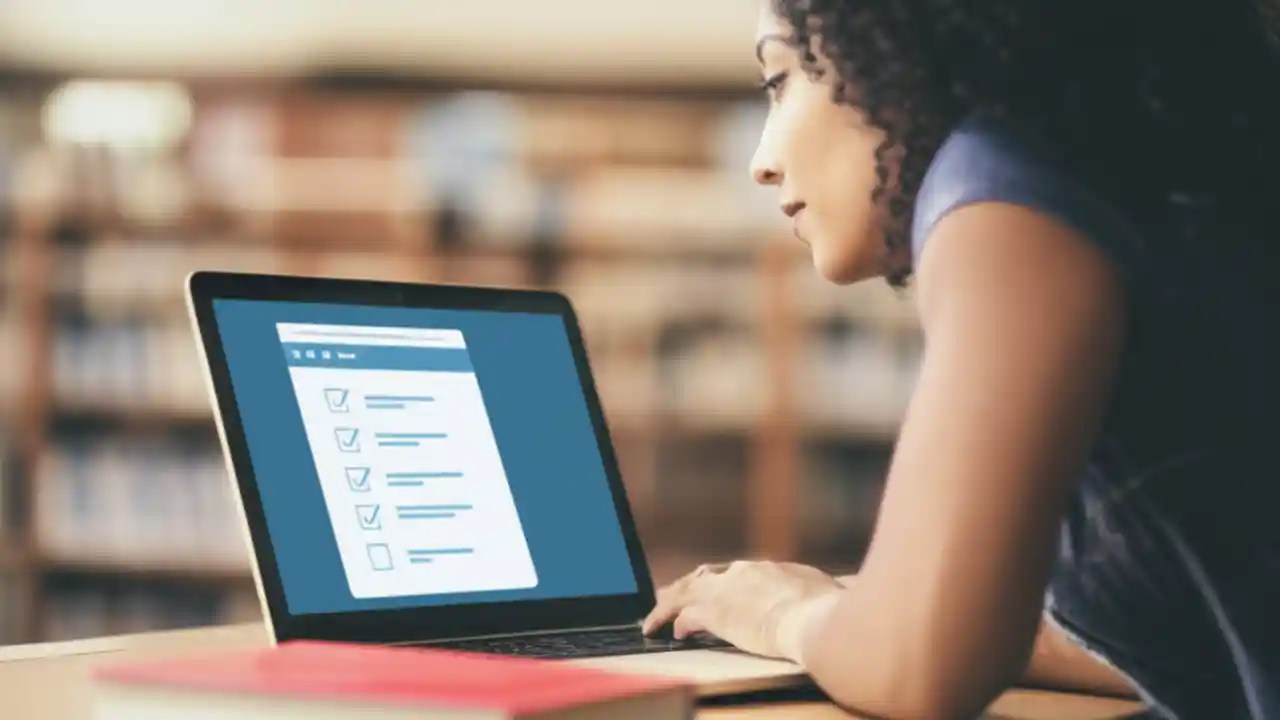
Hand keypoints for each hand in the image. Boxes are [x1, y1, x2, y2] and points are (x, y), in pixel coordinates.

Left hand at [642, 560, 843, 662]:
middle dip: (688, 586)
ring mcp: (728, 590)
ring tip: (655, 616)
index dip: (723, 582)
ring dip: (668, 603)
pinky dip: (671, 621)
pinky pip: (684, 615)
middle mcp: (744, 573)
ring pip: (685, 591)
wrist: (818, 620)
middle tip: (673, 595)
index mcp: (769, 570)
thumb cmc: (832, 610)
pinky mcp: (716, 613)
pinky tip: (667, 632)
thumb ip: (829, 587)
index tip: (718, 589)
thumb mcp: (833, 590)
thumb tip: (847, 586)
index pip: (737, 573)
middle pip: (705, 576)